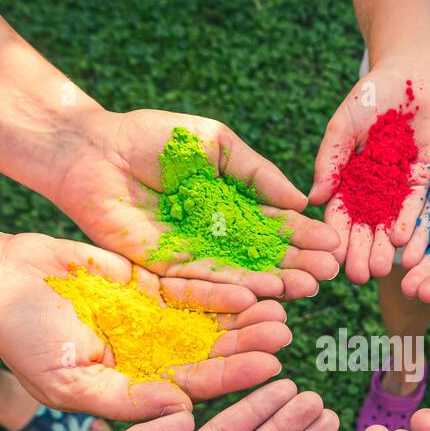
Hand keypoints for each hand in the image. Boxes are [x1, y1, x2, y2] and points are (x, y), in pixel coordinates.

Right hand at [0, 232, 291, 420]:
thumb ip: (125, 400)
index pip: (196, 386)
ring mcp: (152, 322)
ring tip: (283, 308)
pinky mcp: (148, 286)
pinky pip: (192, 289)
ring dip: (245, 318)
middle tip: (288, 335)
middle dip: (250, 346)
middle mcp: (151, 359)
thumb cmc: (21, 340)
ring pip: (209, 322)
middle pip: (212, 354)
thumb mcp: (70, 382)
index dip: (234, 377)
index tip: (272, 368)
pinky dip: (220, 290)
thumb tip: (182, 413)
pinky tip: (252, 288)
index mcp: (136, 389)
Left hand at [49, 108, 339, 299]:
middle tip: (331, 274)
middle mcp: (218, 235)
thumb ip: (257, 173)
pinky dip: (233, 289)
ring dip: (275, 282)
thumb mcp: (217, 145)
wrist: (95, 150)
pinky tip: (263, 293)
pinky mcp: (166, 269)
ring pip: (241, 274)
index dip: (305, 235)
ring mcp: (194, 254)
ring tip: (308, 288)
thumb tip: (301, 202)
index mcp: (233, 204)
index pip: (276, 224)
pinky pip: (204, 283)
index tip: (334, 244)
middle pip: (265, 255)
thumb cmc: (154, 137)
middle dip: (299, 264)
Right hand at [309, 68, 429, 283]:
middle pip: (366, 228)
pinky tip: (403, 242)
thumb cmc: (368, 96)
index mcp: (349, 180)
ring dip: (385, 247)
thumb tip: (311, 199)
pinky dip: (410, 224)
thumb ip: (329, 161)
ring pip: (391, 223)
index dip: (335, 238)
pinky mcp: (426, 179)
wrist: (409, 74)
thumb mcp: (342, 127)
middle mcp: (375, 191)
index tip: (330, 260)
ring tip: (381, 270)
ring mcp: (400, 187)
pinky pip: (418, 206)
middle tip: (358, 277)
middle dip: (361, 252)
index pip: (340, 215)